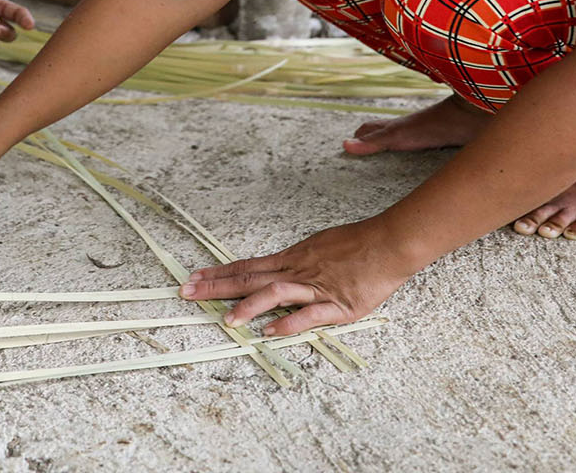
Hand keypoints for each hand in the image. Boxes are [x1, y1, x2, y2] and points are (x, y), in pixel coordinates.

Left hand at [178, 218, 419, 336]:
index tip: (193, 277)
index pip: (247, 267)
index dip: (218, 273)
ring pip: (276, 295)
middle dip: (216, 287)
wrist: (389, 243)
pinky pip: (310, 315)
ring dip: (249, 306)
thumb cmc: (357, 244)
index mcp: (292, 259)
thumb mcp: (318, 247)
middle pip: (250, 278)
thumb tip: (276, 272)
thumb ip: (297, 263)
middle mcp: (297, 271)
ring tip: (226, 320)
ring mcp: (316, 288)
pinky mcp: (337, 305)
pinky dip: (290, 323)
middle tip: (186, 293)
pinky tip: (271, 332)